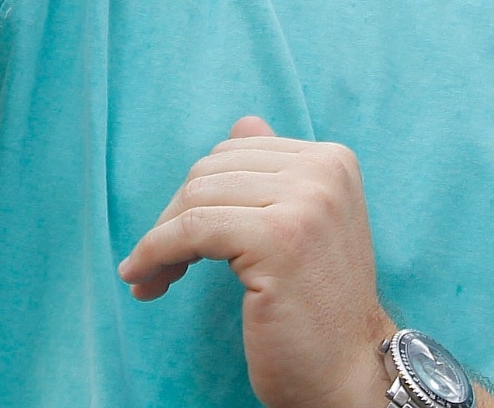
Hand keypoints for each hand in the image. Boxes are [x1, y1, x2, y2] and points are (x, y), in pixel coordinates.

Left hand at [119, 117, 394, 407]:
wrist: (348, 370)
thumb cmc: (317, 306)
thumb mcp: (305, 225)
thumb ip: (276, 172)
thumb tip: (242, 124)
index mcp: (332, 159)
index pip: (235, 151)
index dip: (196, 194)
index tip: (178, 236)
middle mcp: (324, 170)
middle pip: (211, 170)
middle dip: (173, 216)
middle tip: (158, 264)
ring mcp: (306, 201)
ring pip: (196, 197)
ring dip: (159, 240)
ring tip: (152, 277)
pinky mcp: (281, 237)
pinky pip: (192, 230)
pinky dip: (156, 252)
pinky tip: (144, 279)